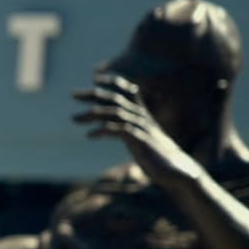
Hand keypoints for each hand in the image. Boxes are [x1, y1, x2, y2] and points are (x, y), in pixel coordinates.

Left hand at [72, 72, 202, 188]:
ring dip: (93, 114)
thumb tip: (118, 127)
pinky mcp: (141, 140)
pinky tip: (89, 136)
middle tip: (73, 94)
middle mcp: (141, 117)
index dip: (112, 82)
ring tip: (74, 119)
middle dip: (94, 94)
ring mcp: (142, 127)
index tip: (95, 77)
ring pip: (115, 113)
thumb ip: (128, 130)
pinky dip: (103, 130)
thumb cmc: (156, 156)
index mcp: (141, 114)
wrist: (174, 170)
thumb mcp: (140, 139)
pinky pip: (120, 130)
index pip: (126, 91)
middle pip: (116, 99)